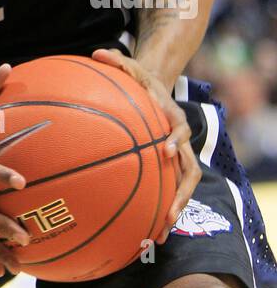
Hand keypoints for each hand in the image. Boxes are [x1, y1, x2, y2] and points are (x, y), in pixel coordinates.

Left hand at [92, 48, 199, 243]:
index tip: (165, 151)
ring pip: (183, 187)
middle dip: (182, 193)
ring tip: (160, 235)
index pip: (180, 130)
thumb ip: (117, 61)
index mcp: (172, 117)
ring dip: (174, 210)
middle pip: (190, 170)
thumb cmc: (141, 81)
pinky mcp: (168, 168)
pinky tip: (146, 233)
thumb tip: (96, 52)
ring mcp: (177, 157)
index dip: (174, 140)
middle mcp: (180, 141)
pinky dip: (160, 210)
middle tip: (169, 214)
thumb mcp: (131, 67)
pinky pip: (169, 190)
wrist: (157, 90)